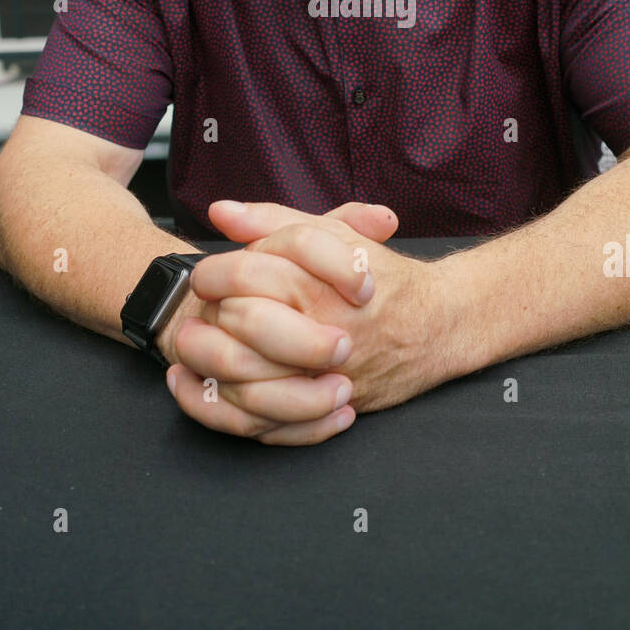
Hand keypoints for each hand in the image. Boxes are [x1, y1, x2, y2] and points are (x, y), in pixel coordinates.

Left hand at [163, 201, 445, 443]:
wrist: (439, 326)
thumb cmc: (381, 277)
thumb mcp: (331, 236)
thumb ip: (273, 220)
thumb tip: (219, 211)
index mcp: (316, 280)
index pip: (244, 272)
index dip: (212, 272)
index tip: (206, 276)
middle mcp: (319, 326)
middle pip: (241, 319)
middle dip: (209, 314)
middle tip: (200, 311)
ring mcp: (323, 371)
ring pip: (246, 374)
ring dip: (209, 360)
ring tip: (191, 347)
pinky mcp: (327, 405)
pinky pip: (264, 417)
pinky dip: (225, 405)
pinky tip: (203, 385)